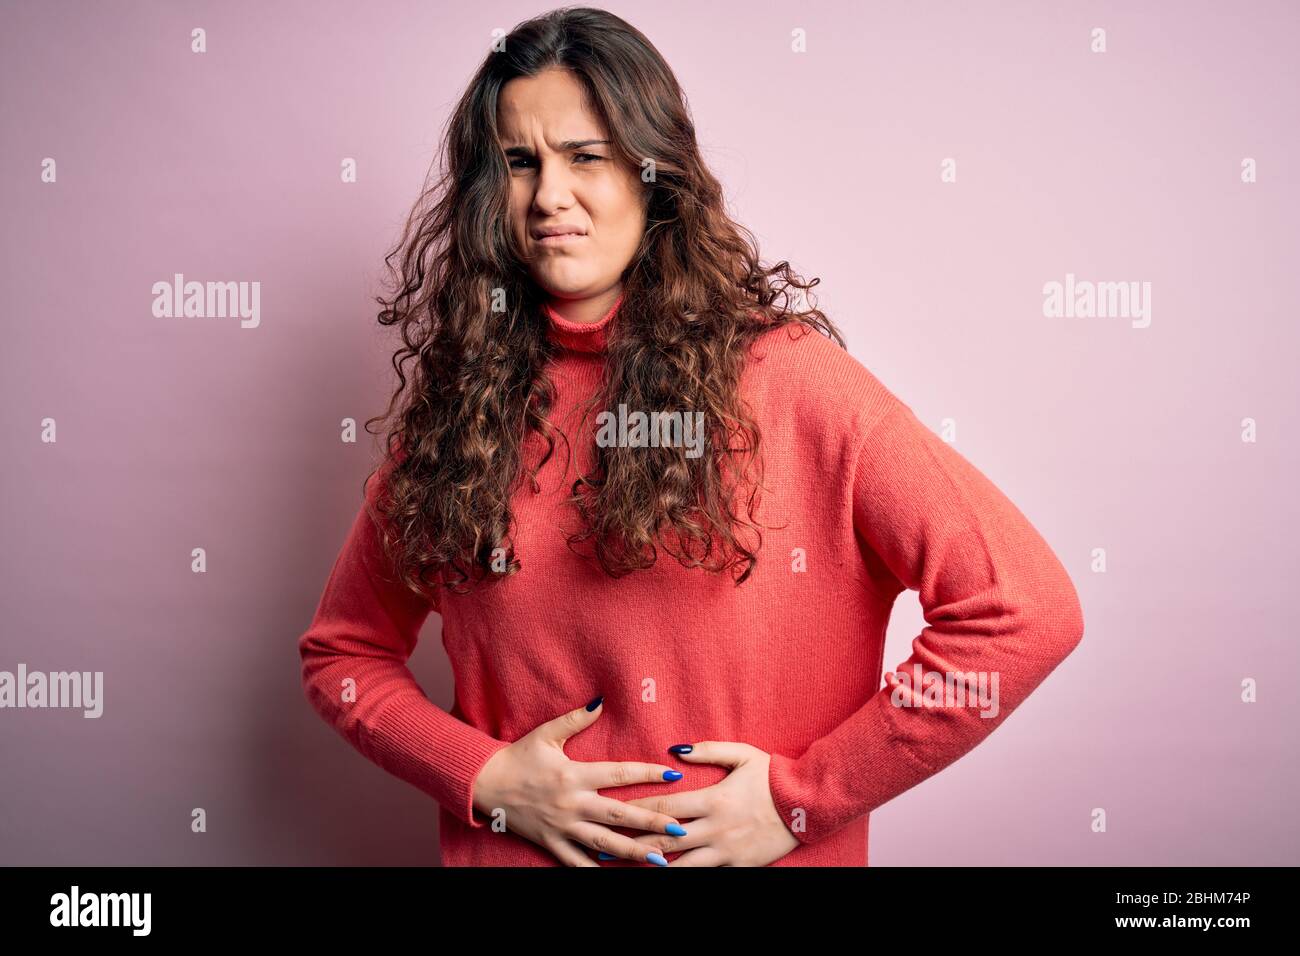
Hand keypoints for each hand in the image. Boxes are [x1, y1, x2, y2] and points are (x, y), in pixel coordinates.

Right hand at [471, 699, 686, 866]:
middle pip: (619, 815)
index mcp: (574, 774)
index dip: (647, 774)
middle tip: (681, 828)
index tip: (673, 775)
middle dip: (652, 822)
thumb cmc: (518, 756)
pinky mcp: (551, 843)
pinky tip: (618, 876)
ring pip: (604, 843)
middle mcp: (572, 803)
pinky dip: (596, 870)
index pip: (618, 774)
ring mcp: (562, 827)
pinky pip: (577, 863)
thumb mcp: (546, 734)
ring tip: (661, 859)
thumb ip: (576, 720)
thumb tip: (601, 701)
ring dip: (634, 852)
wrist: (486, 784)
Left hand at [620, 741, 799, 865]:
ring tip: (630, 869)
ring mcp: (726, 850)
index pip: (664, 807)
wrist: (807, 804)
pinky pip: (707, 875)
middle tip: (605, 848)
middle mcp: (715, 828)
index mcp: (712, 799)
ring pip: (682, 866)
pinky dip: (685, 877)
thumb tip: (673, 749)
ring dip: (654, 867)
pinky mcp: (738, 866)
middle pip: (665, 840)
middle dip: (633, 844)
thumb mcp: (741, 754)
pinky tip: (667, 877)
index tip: (612, 811)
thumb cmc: (773, 775)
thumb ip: (707, 751)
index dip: (636, 810)